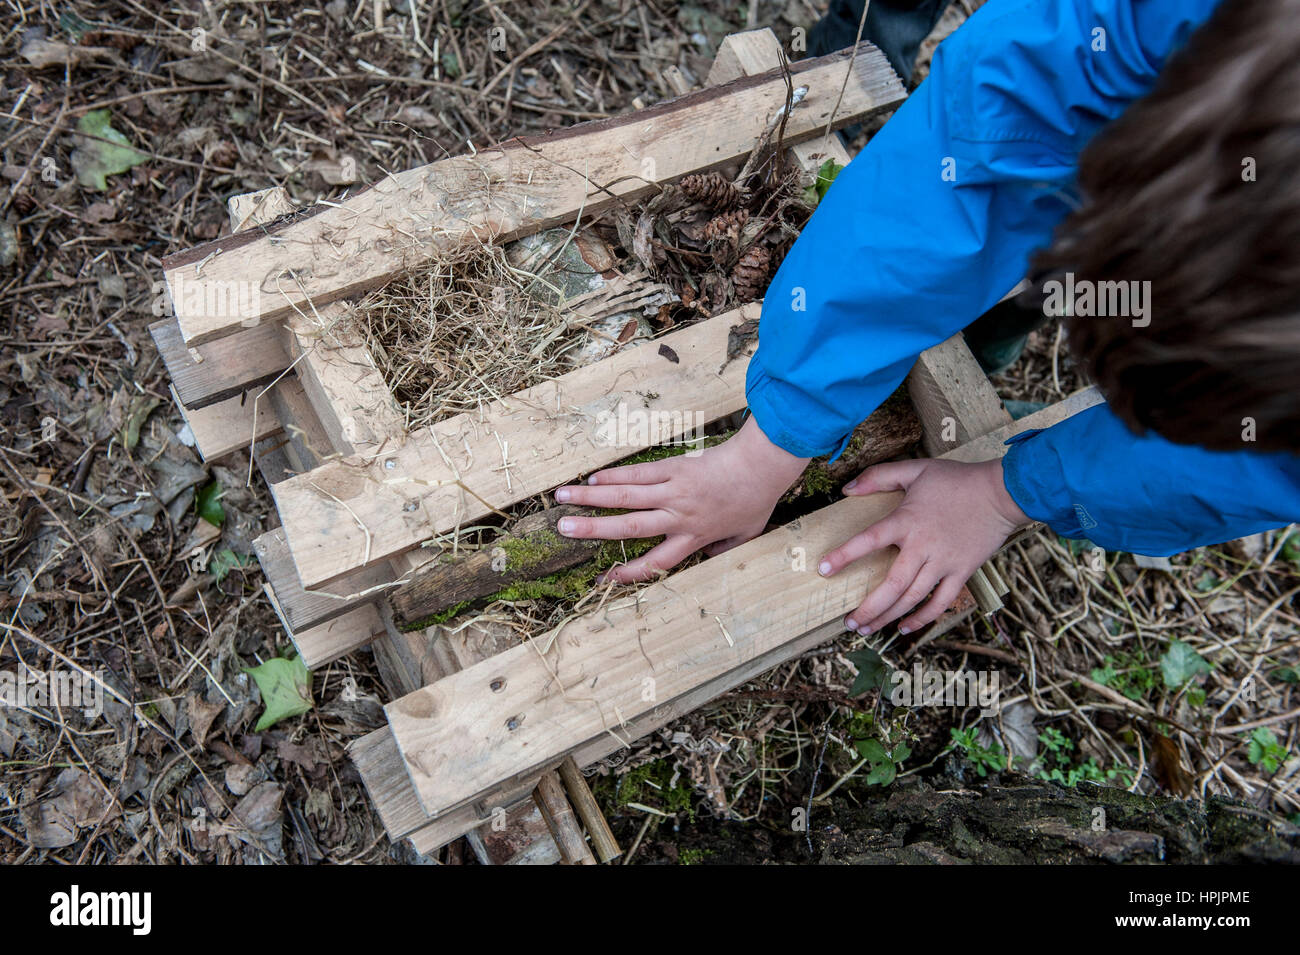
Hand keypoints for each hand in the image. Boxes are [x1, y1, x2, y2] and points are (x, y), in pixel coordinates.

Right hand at [553, 416, 809, 582]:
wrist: (762, 466)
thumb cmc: (756, 500)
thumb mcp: (744, 536)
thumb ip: (722, 549)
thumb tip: (708, 556)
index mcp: (693, 537)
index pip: (655, 561)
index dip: (627, 573)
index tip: (602, 579)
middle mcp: (677, 516)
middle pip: (629, 527)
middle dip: (594, 529)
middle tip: (563, 529)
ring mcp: (673, 490)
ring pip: (626, 496)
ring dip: (592, 497)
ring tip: (563, 496)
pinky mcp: (674, 467)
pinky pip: (639, 473)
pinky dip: (615, 475)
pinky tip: (593, 476)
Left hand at [819, 457, 1030, 635]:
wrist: (1001, 492)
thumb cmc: (956, 480)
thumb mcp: (916, 469)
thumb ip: (879, 477)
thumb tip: (847, 489)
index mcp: (907, 521)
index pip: (869, 540)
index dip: (844, 556)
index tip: (823, 571)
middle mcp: (923, 546)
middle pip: (892, 585)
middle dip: (869, 608)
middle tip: (849, 622)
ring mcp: (944, 562)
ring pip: (913, 598)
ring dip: (889, 617)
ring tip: (868, 628)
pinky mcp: (962, 571)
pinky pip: (941, 602)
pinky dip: (924, 618)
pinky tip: (906, 627)